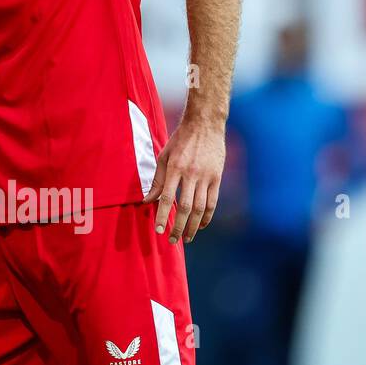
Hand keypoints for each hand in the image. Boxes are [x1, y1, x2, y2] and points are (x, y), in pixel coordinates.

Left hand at [141, 118, 225, 243]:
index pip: (167, 198)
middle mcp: (191, 174)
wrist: (205, 125)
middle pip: (186, 207)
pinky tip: (201, 226)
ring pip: (201, 208)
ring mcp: (206, 176)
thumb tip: (148, 200)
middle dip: (178, 226)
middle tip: (172, 240)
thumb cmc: (180, 140)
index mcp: (175, 168)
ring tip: (186, 238)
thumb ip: (156, 179)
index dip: (163, 216)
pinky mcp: (218, 178)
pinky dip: (208, 216)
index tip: (159, 231)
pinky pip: (213, 202)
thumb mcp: (163, 156)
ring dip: (193, 226)